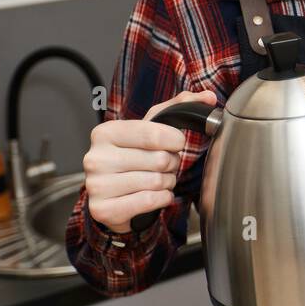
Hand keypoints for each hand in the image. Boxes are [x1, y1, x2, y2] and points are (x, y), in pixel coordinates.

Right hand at [83, 89, 215, 232]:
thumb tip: (208, 96)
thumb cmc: (132, 161)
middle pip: (158, 160)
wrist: (112, 197)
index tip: (176, 144)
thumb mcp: (150, 130)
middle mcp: (96, 157)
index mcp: (105, 133)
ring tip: (157, 181)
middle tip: (163, 167)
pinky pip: (149, 201)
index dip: (175, 141)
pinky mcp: (103, 209)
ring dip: (166, 183)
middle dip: (171, 165)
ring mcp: (97, 185)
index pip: (154, 133)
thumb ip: (178, 108)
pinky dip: (160, 199)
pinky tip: (154, 196)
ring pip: (155, 182)